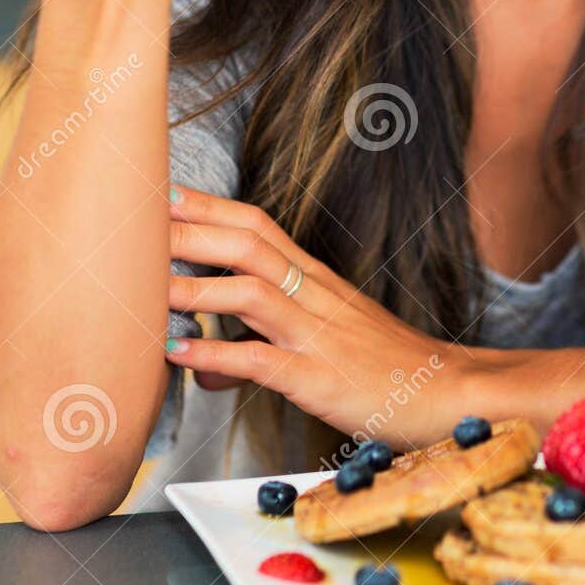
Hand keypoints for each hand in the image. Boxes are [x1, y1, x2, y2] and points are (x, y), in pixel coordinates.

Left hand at [165, 185, 479, 449]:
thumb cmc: (385, 368)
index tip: (161, 192)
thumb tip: (197, 358)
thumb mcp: (322, 343)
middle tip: (135, 224)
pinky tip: (180, 355)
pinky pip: (263, 361)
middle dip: (190, 232)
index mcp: (318, 281)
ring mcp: (320, 335)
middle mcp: (317, 297)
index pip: (258, 226)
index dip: (208, 207)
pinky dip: (217, 356)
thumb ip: (256, 343)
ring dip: (194, 288)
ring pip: (253, 294)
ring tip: (144, 287)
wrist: (449, 392)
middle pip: (248, 245)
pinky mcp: (321, 378)